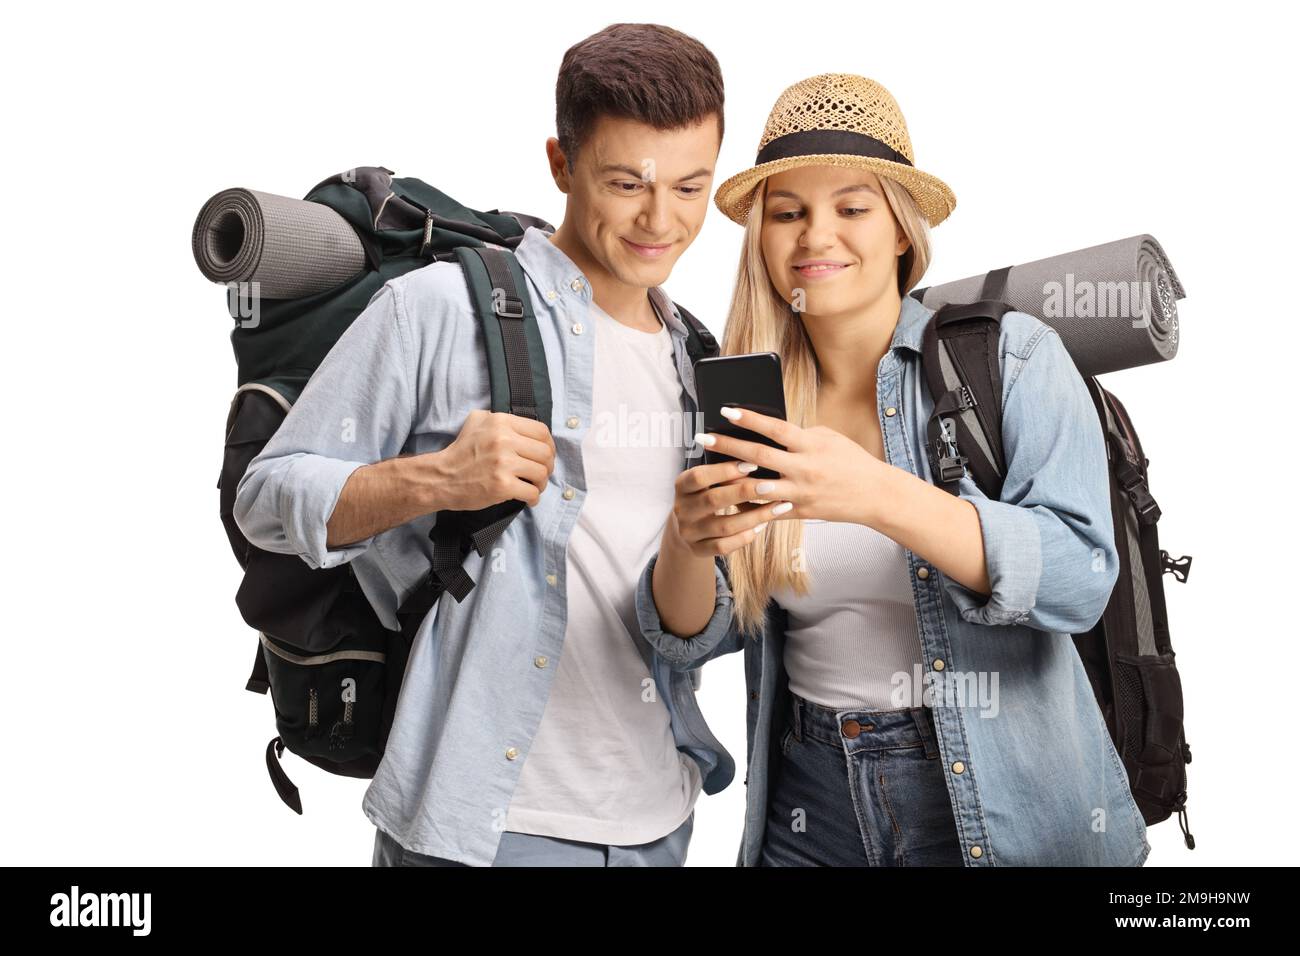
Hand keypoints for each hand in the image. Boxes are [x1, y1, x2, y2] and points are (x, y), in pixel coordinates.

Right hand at [419, 409, 555, 510]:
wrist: (441, 478)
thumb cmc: (460, 452)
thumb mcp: (475, 421)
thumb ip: (498, 417)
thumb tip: (523, 425)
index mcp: (501, 422)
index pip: (541, 431)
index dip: (549, 445)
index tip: (545, 454)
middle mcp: (504, 440)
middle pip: (545, 453)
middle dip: (548, 466)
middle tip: (541, 473)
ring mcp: (504, 464)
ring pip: (542, 473)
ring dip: (541, 483)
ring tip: (534, 486)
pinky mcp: (502, 486)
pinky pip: (532, 492)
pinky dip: (534, 498)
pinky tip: (528, 499)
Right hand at [669, 458, 776, 558]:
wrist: (685, 529)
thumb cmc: (705, 495)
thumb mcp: (705, 480)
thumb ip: (721, 470)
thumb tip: (755, 453)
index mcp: (681, 486)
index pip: (699, 476)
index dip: (724, 471)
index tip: (751, 464)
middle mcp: (681, 509)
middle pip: (713, 500)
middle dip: (744, 492)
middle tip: (771, 485)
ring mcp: (689, 532)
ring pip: (724, 526)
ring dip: (754, 516)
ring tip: (778, 506)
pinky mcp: (698, 550)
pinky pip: (724, 547)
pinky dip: (746, 536)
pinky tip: (763, 525)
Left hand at [693, 406, 889, 525]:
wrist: (875, 495)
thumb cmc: (851, 461)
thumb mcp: (829, 439)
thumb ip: (800, 435)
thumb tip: (771, 431)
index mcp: (811, 445)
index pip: (774, 428)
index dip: (749, 419)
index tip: (725, 411)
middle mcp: (803, 469)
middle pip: (758, 456)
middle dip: (727, 446)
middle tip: (702, 438)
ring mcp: (800, 493)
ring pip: (757, 487)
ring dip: (731, 480)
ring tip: (708, 472)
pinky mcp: (800, 512)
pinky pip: (767, 509)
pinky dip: (748, 504)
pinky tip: (729, 498)